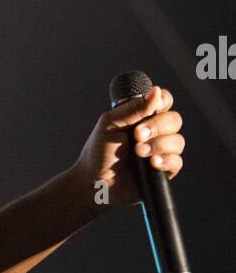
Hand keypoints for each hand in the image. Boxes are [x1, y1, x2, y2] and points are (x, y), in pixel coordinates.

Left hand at [70, 84, 184, 209]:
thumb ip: (133, 108)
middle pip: (174, 120)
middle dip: (157, 126)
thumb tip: (156, 91)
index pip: (164, 101)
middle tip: (137, 135)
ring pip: (178, 141)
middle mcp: (155, 132)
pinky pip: (177, 162)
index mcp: (143, 116)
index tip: (155, 106)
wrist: (94, 182)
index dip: (163, 101)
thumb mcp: (110, 123)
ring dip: (158, 145)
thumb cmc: (99, 151)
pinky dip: (166, 161)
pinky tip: (152, 163)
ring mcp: (160, 151)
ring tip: (138, 152)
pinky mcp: (163, 171)